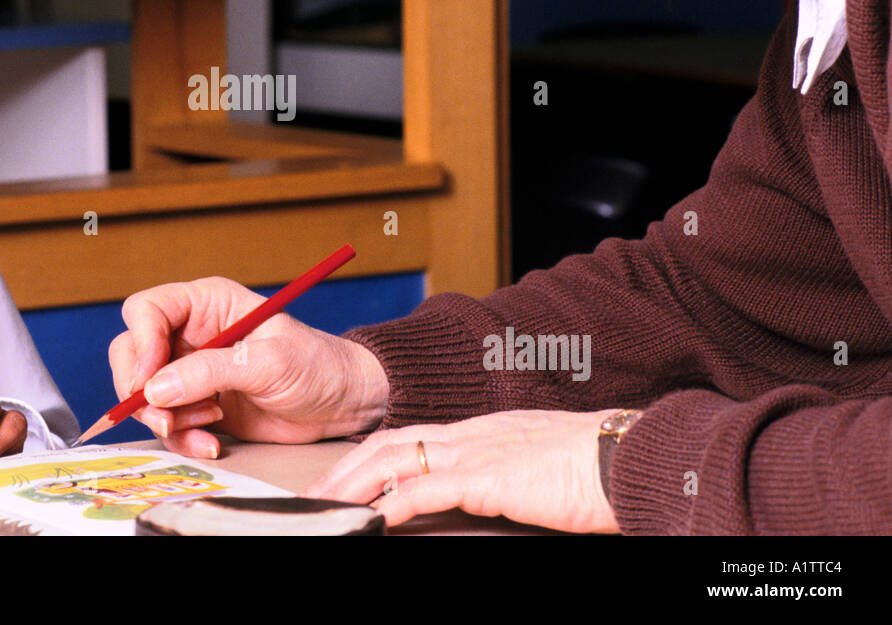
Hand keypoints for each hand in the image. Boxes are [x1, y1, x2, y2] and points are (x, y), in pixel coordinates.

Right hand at [109, 276, 388, 457]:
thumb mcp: (267, 362)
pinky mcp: (197, 406)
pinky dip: (183, 438)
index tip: (150, 378)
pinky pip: (168, 424)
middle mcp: (192, 334)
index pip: (147, 310)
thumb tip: (156, 388)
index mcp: (207, 304)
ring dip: (168, 420)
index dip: (140, 342)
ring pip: (145, 395)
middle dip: (142, 390)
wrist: (342, 404)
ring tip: (209, 428)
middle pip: (132, 353)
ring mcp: (191, 372)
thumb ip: (211, 371)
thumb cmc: (316, 365)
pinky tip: (212, 444)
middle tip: (166, 417)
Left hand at [305, 409, 621, 533]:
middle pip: (390, 443)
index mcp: (484, 428)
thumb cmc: (598, 466)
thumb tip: (496, 489)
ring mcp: (476, 451)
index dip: (373, 455)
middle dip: (347, 469)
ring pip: (394, 461)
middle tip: (316, 494)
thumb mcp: (540, 463)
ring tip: (326, 507)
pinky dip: (391, 505)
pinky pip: (425, 490)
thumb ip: (507, 471)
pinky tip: (371, 519)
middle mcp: (472, 432)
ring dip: (354, 486)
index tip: (346, 475)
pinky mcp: (486, 477)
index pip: (412, 436)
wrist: (629, 457)